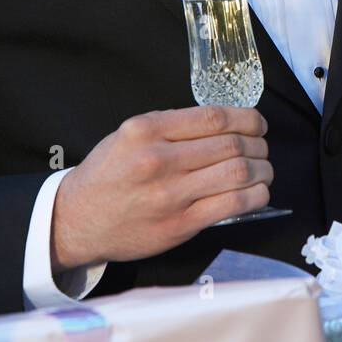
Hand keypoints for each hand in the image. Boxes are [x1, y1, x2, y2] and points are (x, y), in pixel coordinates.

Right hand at [51, 105, 272, 270]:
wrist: (77, 220)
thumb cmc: (107, 175)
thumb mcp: (128, 135)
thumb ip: (171, 125)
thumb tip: (223, 121)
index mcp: (146, 130)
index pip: (214, 117)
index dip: (247, 118)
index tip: (257, 123)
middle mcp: (159, 159)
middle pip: (231, 144)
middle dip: (258, 144)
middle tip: (262, 147)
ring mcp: (170, 194)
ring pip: (237, 172)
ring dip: (262, 169)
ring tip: (263, 169)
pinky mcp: (180, 224)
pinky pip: (232, 205)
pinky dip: (255, 196)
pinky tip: (256, 192)